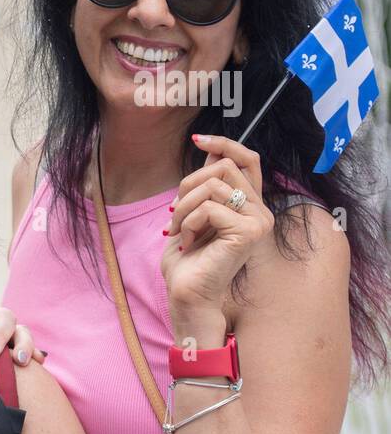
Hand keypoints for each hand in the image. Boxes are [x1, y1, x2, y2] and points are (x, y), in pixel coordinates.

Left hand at [162, 134, 274, 325]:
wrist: (186, 294)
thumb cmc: (187, 260)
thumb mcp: (193, 214)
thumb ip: (206, 187)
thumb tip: (209, 153)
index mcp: (249, 206)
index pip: (248, 160)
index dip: (225, 143)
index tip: (198, 139)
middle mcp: (260, 211)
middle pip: (224, 167)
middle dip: (187, 184)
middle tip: (173, 211)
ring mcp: (258, 222)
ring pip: (212, 185)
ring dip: (183, 206)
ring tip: (177, 230)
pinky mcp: (248, 232)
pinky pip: (209, 208)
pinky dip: (189, 222)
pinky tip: (188, 242)